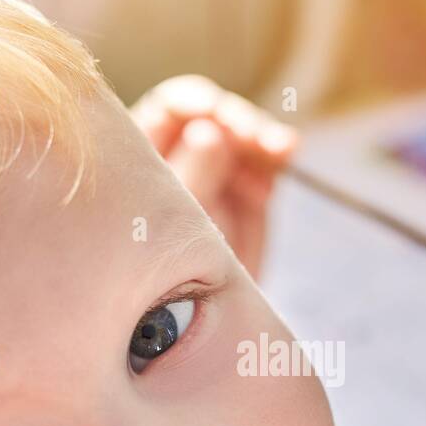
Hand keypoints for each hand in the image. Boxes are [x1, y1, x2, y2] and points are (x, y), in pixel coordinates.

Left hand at [131, 75, 296, 279]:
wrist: (189, 323)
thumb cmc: (157, 277)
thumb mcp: (168, 226)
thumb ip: (190, 177)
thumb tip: (209, 131)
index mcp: (143, 157)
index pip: (168, 112)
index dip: (193, 102)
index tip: (214, 110)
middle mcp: (181, 157)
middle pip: (211, 119)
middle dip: (237, 120)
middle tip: (257, 137)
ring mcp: (216, 174)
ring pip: (243, 136)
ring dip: (264, 134)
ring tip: (282, 148)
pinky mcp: (246, 192)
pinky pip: (264, 163)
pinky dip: (275, 156)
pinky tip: (282, 158)